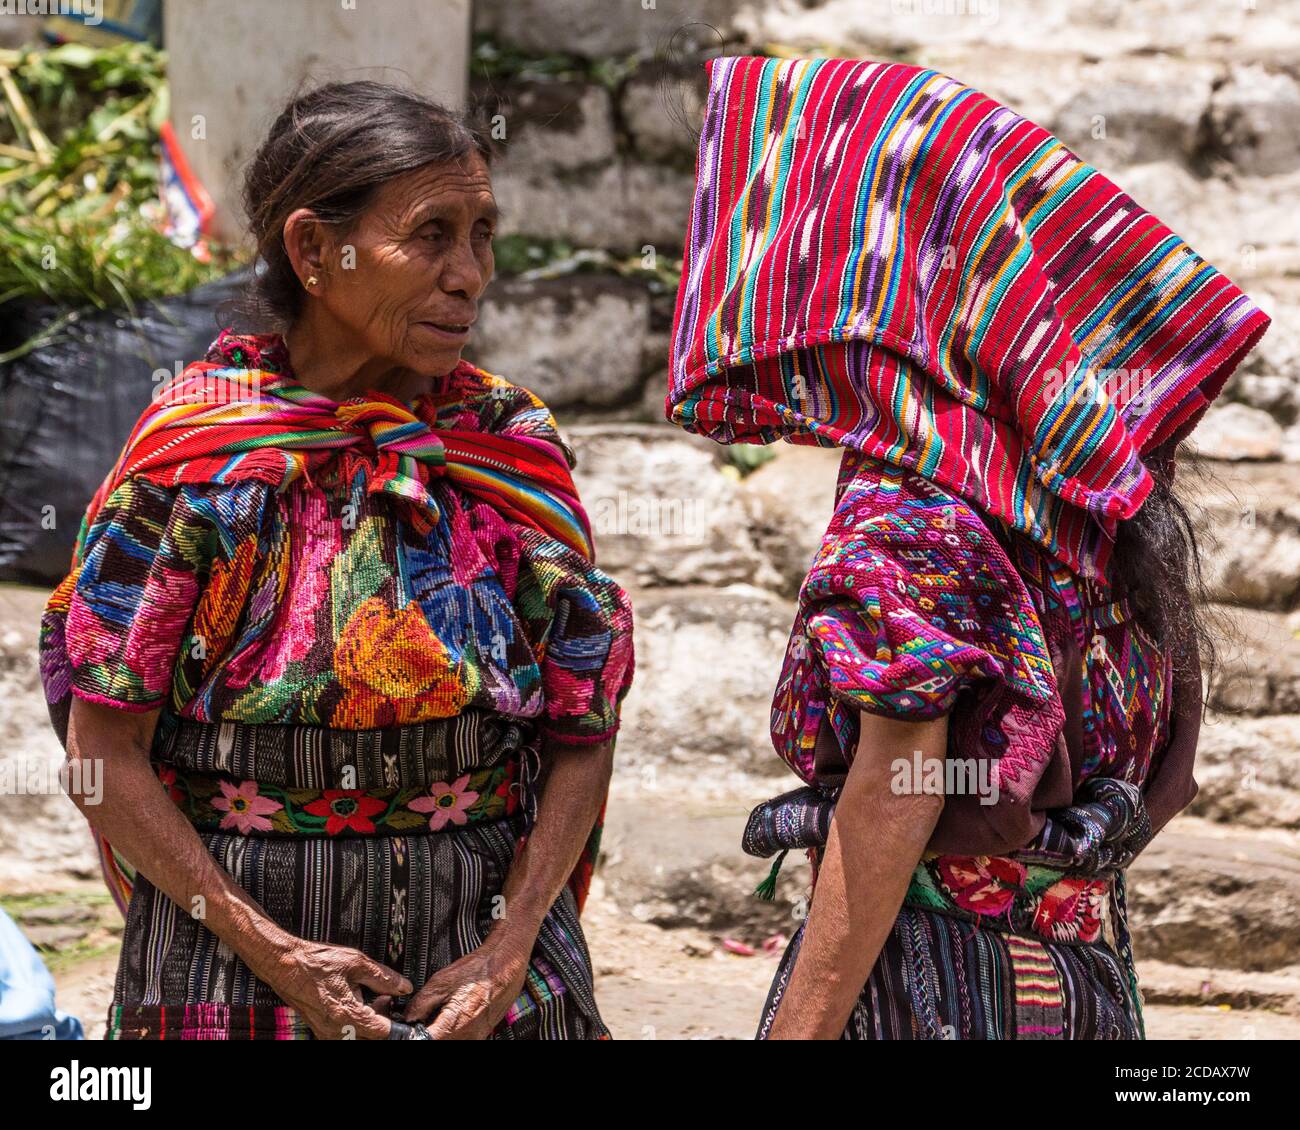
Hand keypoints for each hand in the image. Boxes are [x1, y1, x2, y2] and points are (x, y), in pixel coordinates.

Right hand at [268, 939, 411, 1039]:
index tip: (404, 1011)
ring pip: (359, 1038)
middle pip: (372, 1039)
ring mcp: (327, 1034)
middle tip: (387, 999)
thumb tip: (405, 987)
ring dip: (371, 1025)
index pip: (383, 1032)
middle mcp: (336, 1032)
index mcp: (348, 1016)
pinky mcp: (322, 1031)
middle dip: (385, 1023)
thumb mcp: (356, 963)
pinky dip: (358, 1024)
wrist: (285, 966)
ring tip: (374, 1000)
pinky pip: (347, 1036)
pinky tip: (360, 1003)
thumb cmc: (317, 963)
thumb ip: (383, 978)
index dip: (398, 1023)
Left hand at [403, 935, 530, 1039]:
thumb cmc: (478, 970)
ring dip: (440, 1032)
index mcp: (453, 1027)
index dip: (413, 1034)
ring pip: (450, 1040)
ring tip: (439, 1013)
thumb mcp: (441, 982)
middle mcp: (467, 1038)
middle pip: (439, 1041)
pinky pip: (462, 1038)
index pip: (423, 1041)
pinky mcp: (483, 1034)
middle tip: (424, 1017)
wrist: (506, 965)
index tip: (410, 1025)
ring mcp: (477, 1038)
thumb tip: (407, 1019)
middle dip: (427, 1033)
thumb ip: (420, 1004)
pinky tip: (453, 1014)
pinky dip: (452, 1031)